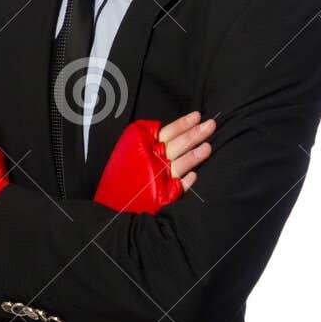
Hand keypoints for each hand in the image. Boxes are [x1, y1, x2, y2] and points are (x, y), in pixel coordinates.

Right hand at [93, 112, 215, 212]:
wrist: (109, 205)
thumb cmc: (119, 177)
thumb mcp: (127, 152)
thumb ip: (146, 142)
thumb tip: (170, 132)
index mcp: (140, 146)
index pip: (167, 131)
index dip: (183, 123)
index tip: (196, 116)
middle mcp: (149, 160)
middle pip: (176, 144)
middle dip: (195, 134)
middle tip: (211, 125)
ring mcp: (155, 178)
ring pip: (179, 164)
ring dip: (194, 155)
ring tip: (208, 147)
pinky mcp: (160, 196)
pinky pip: (176, 187)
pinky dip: (185, 182)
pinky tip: (195, 176)